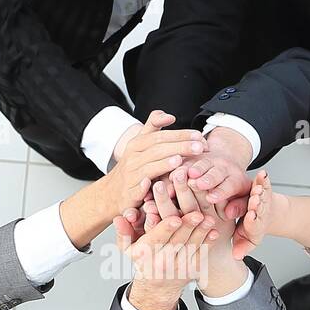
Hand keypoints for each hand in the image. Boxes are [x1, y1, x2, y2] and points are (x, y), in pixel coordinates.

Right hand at [59, 111, 204, 251]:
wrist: (110, 192)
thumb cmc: (131, 167)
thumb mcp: (139, 144)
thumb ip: (153, 127)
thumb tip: (169, 116)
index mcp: (137, 144)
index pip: (161, 136)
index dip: (179, 134)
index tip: (198, 135)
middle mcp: (133, 158)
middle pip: (158, 149)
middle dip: (179, 147)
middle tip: (199, 147)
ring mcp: (130, 176)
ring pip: (148, 168)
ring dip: (163, 164)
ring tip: (179, 160)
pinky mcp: (129, 193)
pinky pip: (136, 189)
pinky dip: (143, 186)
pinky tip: (150, 183)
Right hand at [114, 179, 217, 309]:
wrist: (157, 288)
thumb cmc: (143, 261)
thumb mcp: (128, 248)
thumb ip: (123, 231)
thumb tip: (119, 218)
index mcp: (146, 254)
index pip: (156, 240)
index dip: (166, 229)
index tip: (175, 218)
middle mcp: (162, 262)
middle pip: (176, 241)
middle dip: (187, 227)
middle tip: (196, 213)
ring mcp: (179, 267)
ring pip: (191, 247)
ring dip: (201, 232)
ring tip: (208, 219)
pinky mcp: (192, 270)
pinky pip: (201, 254)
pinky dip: (208, 243)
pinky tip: (213, 232)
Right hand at [182, 126, 252, 209]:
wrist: (226, 160)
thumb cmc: (234, 186)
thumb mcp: (244, 196)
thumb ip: (239, 206)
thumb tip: (230, 214)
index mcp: (235, 178)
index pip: (229, 185)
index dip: (220, 191)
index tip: (212, 198)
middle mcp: (221, 168)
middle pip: (214, 173)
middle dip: (205, 178)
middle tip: (196, 183)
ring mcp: (206, 162)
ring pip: (197, 165)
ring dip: (187, 171)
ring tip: (177, 176)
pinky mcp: (192, 159)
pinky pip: (183, 163)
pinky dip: (174, 170)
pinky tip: (166, 178)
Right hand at [232, 169, 287, 258]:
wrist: (269, 214)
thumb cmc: (251, 225)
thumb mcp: (244, 237)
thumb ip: (240, 245)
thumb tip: (236, 255)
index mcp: (255, 225)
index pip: (254, 224)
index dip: (252, 220)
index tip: (250, 216)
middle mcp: (260, 212)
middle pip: (259, 208)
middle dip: (257, 204)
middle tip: (254, 199)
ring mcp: (263, 200)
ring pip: (263, 196)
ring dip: (260, 191)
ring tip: (257, 187)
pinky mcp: (264, 188)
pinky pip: (265, 183)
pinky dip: (264, 178)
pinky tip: (263, 173)